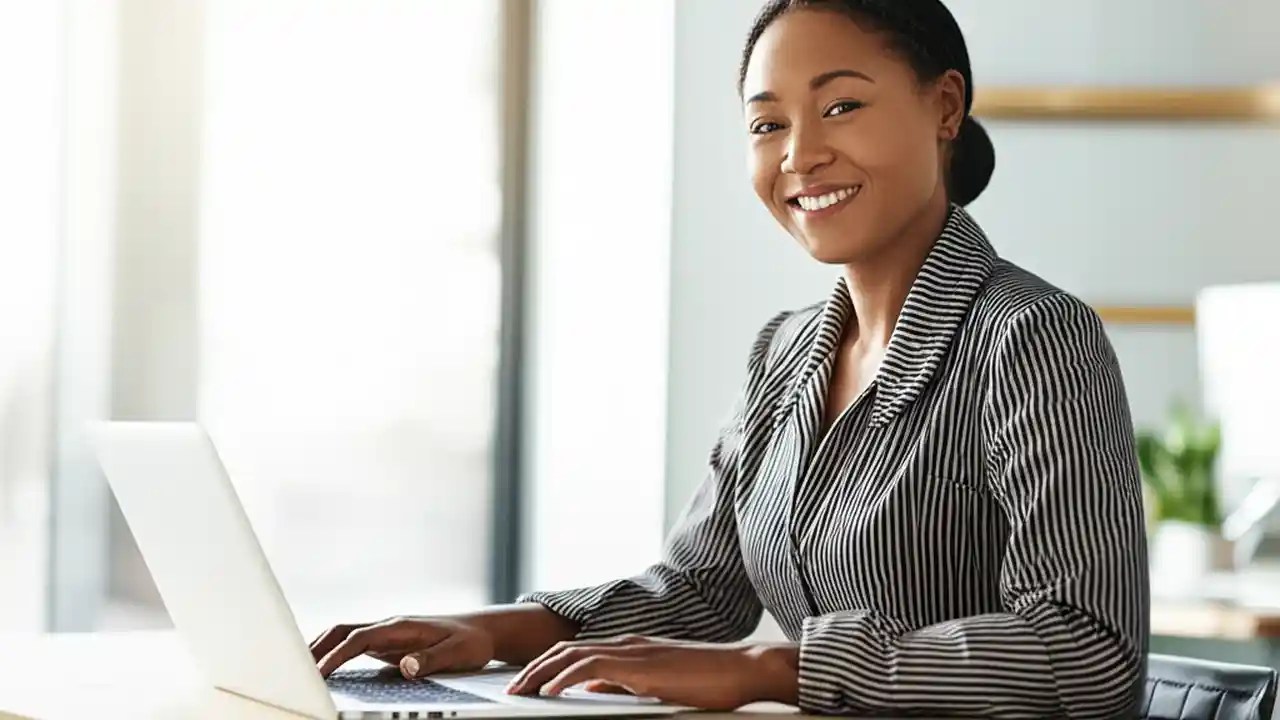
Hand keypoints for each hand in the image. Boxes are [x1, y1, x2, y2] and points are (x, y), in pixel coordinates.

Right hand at [310, 616, 494, 678]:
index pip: (359, 639)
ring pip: (344, 635)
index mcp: (402, 627)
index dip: (337, 656)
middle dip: (316, 648)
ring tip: (299, 668)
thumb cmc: (471, 641)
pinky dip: (333, 652)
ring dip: (321, 648)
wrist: (482, 630)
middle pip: (342, 631)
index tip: (320, 674)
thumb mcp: (458, 653)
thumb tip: (405, 666)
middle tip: (293, 669)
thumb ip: (431, 659)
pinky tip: (324, 666)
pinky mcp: (388, 643)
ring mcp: (387, 633)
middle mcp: (390, 626)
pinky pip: (353, 645)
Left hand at [504, 635, 798, 710]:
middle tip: (511, 689)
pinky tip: (549, 691)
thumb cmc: (710, 680)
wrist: (743, 669)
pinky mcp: (640, 666)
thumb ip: (622, 683)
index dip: (546, 666)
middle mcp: (626, 643)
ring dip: (540, 673)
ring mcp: (632, 651)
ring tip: (519, 691)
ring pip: (571, 655)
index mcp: (629, 647)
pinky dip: (565, 678)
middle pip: (564, 650)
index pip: (575, 652)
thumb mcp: (656, 684)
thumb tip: (592, 688)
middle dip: (533, 669)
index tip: (525, 684)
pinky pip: (592, 667)